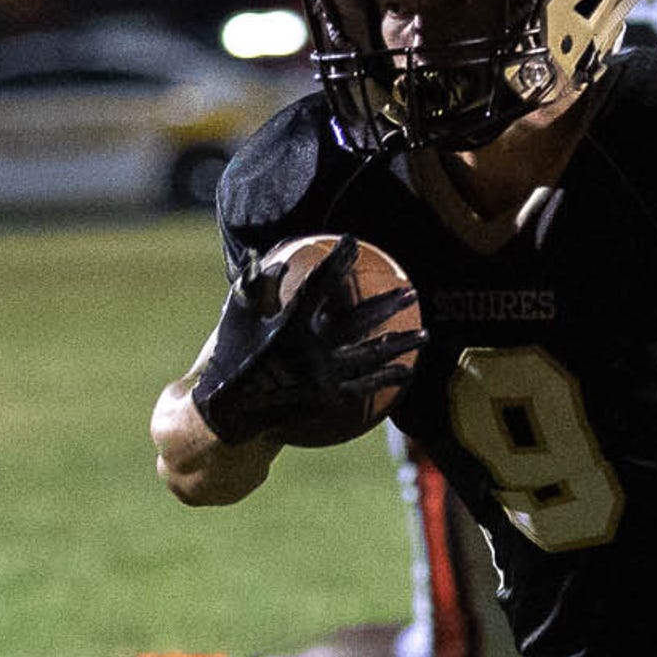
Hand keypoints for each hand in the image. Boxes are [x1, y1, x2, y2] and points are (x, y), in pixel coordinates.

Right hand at [189, 234, 425, 444]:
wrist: (230, 413)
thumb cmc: (230, 357)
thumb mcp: (237, 319)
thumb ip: (253, 287)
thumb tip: (267, 256)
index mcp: (288, 327)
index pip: (318, 285)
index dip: (336, 261)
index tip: (352, 242)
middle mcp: (311, 352)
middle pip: (358, 321)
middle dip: (387, 304)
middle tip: (412, 291)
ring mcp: (322, 378)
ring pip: (370, 357)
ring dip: (401, 345)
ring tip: (426, 334)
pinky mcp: (328, 400)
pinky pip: (364, 386)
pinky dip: (387, 377)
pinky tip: (408, 370)